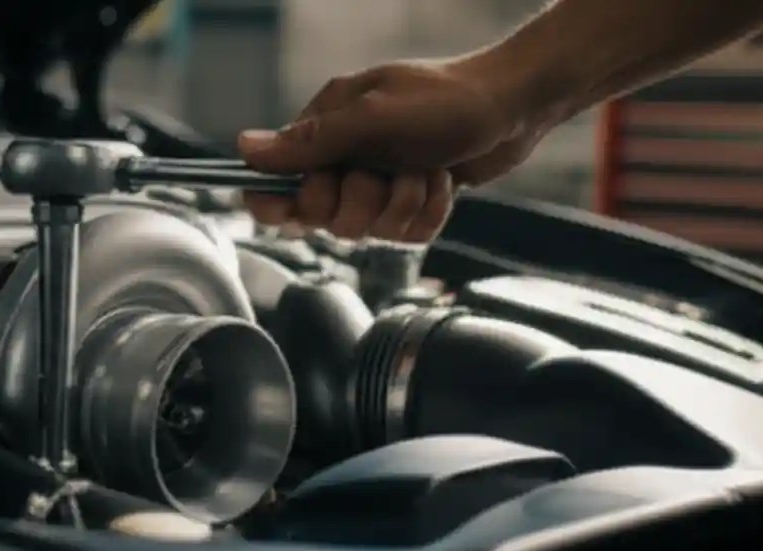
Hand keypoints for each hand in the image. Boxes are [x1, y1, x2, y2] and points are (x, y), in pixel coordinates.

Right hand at [238, 57, 547, 241]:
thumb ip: (312, 140)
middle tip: (384, 172)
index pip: (278, 175)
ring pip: (366, 230)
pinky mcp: (411, 201)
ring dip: (401, 205)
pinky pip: (403, 236)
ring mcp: (380, 181)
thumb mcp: (375, 117)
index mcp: (329, 127)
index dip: (277, 200)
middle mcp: (349, 155)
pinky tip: (443, 183)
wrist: (516, 107)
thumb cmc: (448, 101)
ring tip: (424, 171)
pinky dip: (427, 213)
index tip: (288, 211)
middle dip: (360, 202)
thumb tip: (246, 148)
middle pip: (323, 215)